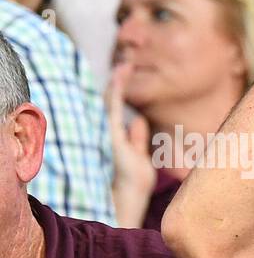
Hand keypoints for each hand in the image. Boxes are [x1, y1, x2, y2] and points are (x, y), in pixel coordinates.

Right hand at [107, 61, 154, 225]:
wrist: (131, 194)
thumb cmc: (135, 179)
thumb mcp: (140, 155)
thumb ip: (137, 138)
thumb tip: (138, 120)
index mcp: (117, 136)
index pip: (116, 110)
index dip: (120, 92)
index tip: (126, 73)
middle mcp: (109, 132)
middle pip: (111, 102)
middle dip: (117, 82)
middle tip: (125, 63)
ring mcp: (109, 133)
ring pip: (111, 102)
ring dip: (118, 83)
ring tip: (124, 64)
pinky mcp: (111, 135)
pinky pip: (113, 109)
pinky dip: (115, 93)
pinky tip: (119, 78)